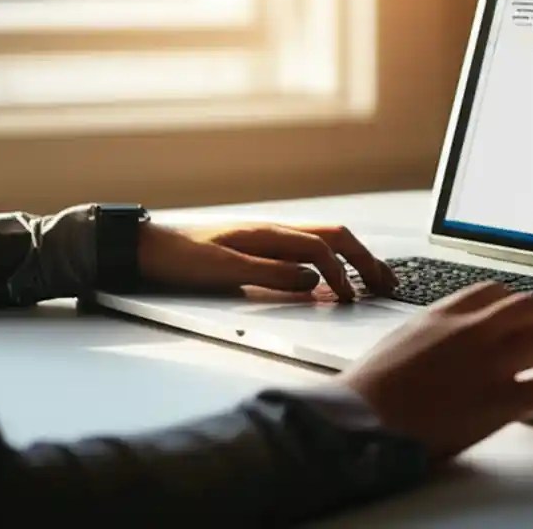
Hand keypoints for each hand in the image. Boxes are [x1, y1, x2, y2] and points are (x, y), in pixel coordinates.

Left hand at [138, 221, 396, 300]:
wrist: (144, 247)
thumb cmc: (179, 258)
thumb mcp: (224, 270)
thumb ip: (272, 274)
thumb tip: (315, 281)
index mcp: (270, 234)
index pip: (323, 249)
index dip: (343, 275)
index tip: (351, 301)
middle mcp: (274, 231)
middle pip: (335, 238)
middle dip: (366, 260)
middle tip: (389, 284)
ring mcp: (268, 238)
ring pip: (325, 241)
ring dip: (354, 257)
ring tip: (376, 277)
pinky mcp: (260, 248)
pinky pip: (309, 249)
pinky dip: (333, 260)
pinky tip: (336, 275)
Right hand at [337, 281, 532, 460]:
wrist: (356, 421)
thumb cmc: (368, 390)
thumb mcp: (398, 341)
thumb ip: (432, 333)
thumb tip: (447, 340)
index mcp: (443, 314)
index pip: (495, 293)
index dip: (520, 303)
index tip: (532, 315)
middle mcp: (470, 330)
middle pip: (530, 308)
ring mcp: (486, 363)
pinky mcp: (496, 401)